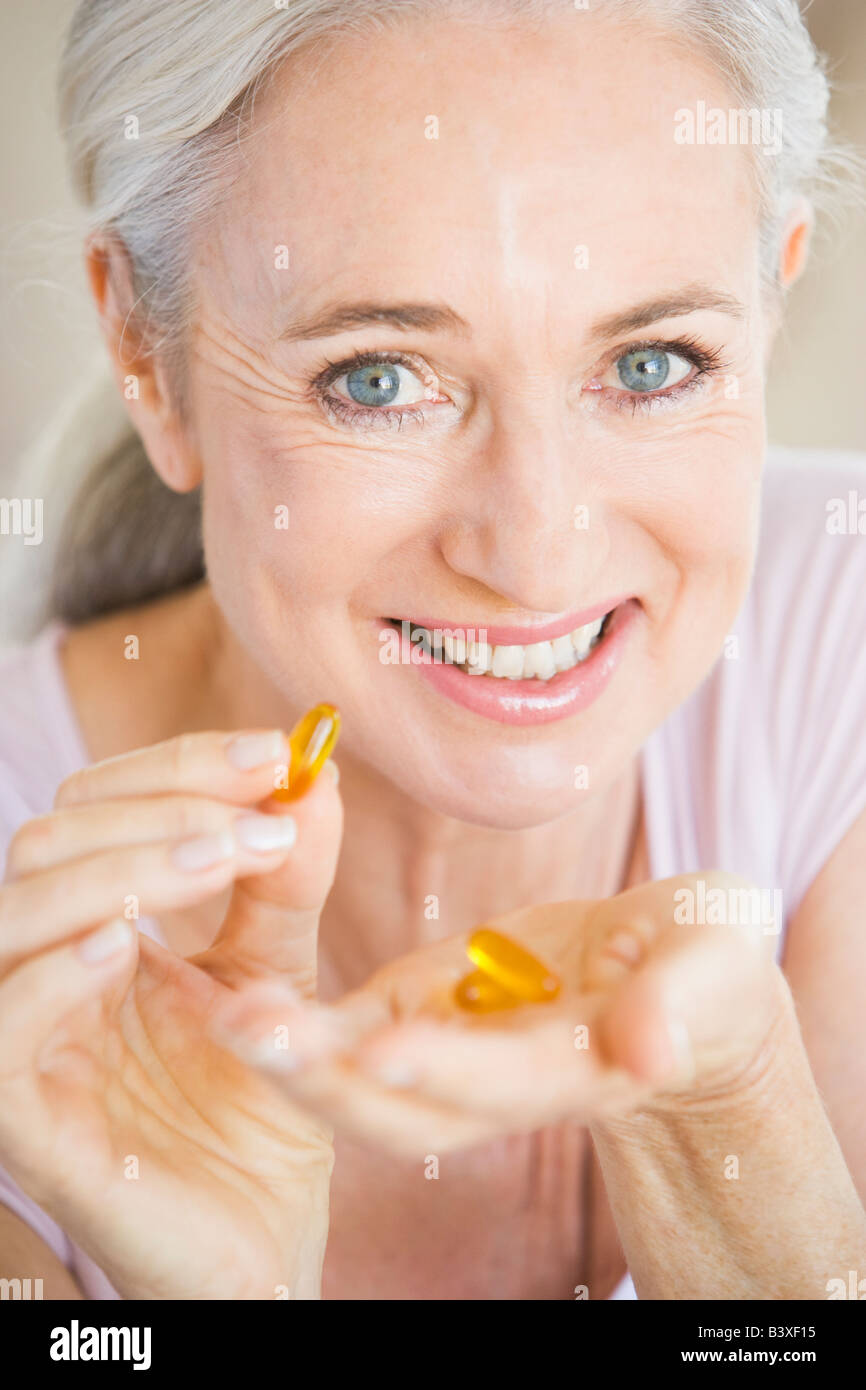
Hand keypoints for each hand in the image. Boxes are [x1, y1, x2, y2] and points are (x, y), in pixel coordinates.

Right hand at [0, 725, 341, 1298]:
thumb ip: (284, 879)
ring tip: (221, 858)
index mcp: (99, 922)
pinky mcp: (25, 1119)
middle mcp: (49, 967)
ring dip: (119, 866)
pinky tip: (128, 947)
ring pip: (12, 911)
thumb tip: (309, 772)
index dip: (179, 765)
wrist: (263, 1237)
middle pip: (49, 838)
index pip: (99, 804)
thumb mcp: (278, 969)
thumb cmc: (259, 1102)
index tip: (276, 754)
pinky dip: (54, 970)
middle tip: (259, 817)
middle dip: (158, 807)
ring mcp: (28, 1039)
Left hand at [212, 872, 789, 1156]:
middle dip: (330, 1077)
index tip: (382, 1047)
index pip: (508, 1079)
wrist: (664, 984)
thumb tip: (654, 1047)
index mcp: (580, 1071)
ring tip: (223, 1011)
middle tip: (250, 1029)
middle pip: (407, 1106)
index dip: (449, 1066)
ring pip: (362, 1078)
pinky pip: (344, 1030)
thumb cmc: (700, 970)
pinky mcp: (417, 1018)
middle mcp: (500, 1084)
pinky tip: (225, 986)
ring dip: (292, 1055)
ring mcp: (451, 1057)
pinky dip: (289, 1018)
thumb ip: (679, 1005)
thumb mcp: (707, 970)